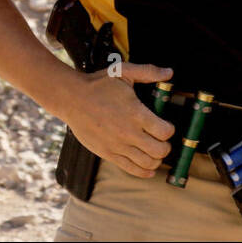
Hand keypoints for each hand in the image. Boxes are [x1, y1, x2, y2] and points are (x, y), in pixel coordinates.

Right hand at [62, 62, 175, 178]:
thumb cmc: (99, 84)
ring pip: (147, 163)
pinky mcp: (107, 154)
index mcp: (135, 113)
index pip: (165, 132)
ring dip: (157, 159)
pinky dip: (144, 171)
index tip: (166, 125)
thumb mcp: (124, 71)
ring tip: (155, 151)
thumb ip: (149, 71)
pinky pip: (130, 169)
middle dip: (166, 146)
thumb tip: (170, 72)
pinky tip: (150, 168)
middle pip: (160, 151)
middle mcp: (128, 133)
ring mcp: (117, 146)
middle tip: (163, 140)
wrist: (71, 99)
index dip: (170, 130)